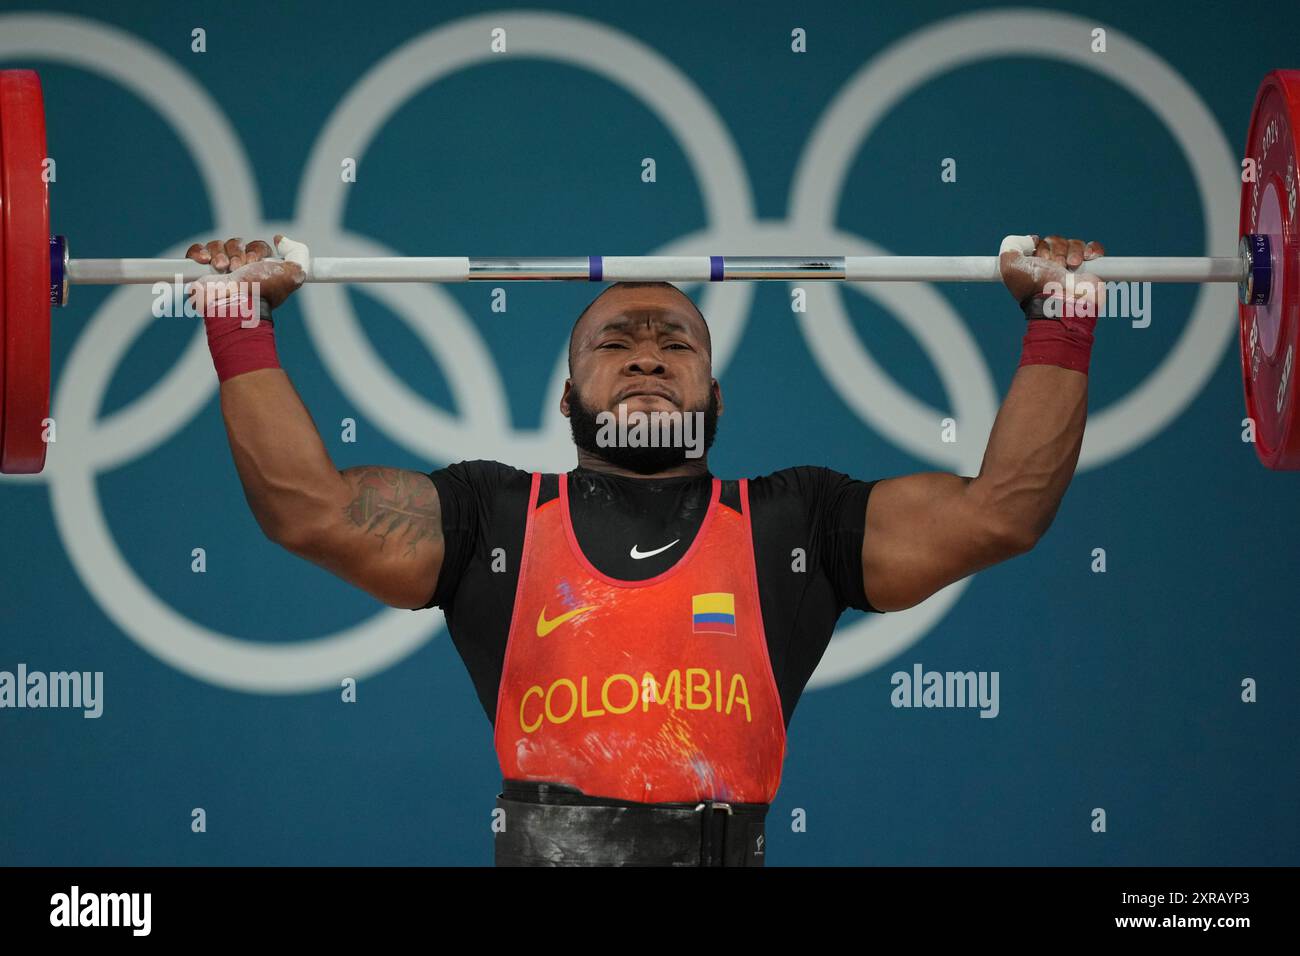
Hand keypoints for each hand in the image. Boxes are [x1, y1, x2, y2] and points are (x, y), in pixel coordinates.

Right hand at [184, 235, 305, 313]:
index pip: (257, 246)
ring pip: (218, 245)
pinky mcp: (200, 271)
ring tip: (223, 269)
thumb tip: (279, 239)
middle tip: (239, 268)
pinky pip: (197, 250)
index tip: (256, 262)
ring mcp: (219, 271)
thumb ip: (298, 253)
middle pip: (237, 243)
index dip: (257, 251)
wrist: (232, 304)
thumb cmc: (262, 291)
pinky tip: (206, 261)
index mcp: (260, 271)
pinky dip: (200, 252)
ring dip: (221, 254)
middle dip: (238, 253)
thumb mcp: (293, 274)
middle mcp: (240, 270)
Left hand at [999, 234, 1105, 315]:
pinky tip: (1087, 258)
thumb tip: (1031, 239)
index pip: (1037, 243)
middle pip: (1055, 241)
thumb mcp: (1010, 266)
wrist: (1064, 301)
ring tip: (1071, 266)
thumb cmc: (1036, 287)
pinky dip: (1091, 249)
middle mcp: (1051, 268)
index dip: (1039, 248)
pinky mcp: (1090, 269)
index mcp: (1033, 267)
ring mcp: (1071, 269)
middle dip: (1055, 251)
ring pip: (1074, 243)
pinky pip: (1093, 248)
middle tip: (1054, 266)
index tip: (1038, 259)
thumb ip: (1010, 246)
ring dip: (1073, 252)